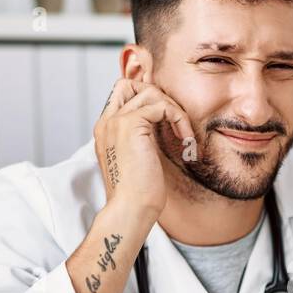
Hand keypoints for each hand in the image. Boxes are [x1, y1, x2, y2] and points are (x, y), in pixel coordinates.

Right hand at [92, 77, 195, 221]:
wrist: (131, 209)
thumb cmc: (139, 194)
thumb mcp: (141, 158)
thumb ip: (144, 138)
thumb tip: (164, 125)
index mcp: (106, 130)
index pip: (122, 94)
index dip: (147, 100)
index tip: (168, 123)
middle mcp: (106, 122)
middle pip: (130, 83)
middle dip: (157, 96)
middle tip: (174, 122)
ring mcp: (115, 121)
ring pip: (150, 92)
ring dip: (174, 110)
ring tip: (184, 136)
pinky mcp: (130, 124)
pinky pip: (163, 106)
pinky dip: (180, 119)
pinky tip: (186, 141)